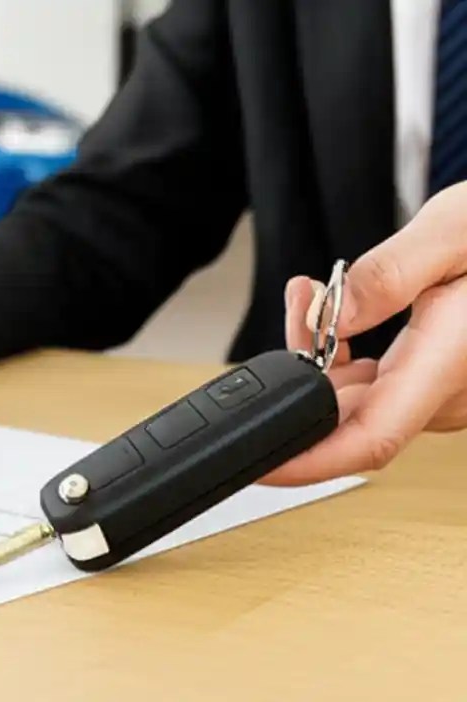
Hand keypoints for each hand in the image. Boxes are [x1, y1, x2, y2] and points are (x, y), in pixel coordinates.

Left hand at [265, 182, 466, 484]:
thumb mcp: (455, 229)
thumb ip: (389, 273)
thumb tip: (331, 316)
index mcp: (453, 361)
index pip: (370, 438)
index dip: (308, 461)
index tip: (261, 465)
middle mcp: (452, 391)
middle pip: (350, 415)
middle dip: (300, 372)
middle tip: (298, 302)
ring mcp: (449, 389)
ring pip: (360, 397)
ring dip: (319, 356)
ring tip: (312, 292)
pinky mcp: (442, 377)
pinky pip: (380, 382)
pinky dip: (344, 353)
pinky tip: (334, 309)